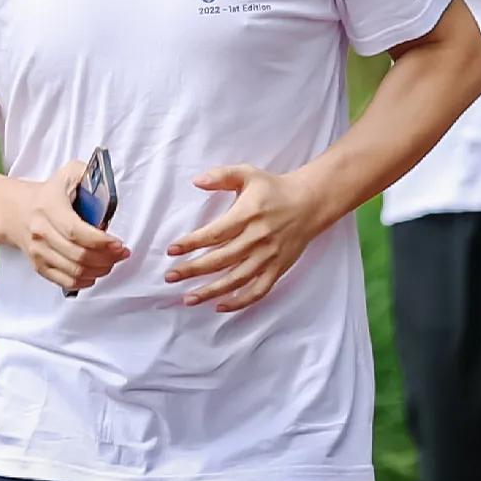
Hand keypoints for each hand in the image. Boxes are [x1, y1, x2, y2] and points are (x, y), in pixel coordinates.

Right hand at [5, 162, 126, 293]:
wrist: (16, 211)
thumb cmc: (49, 193)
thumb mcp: (69, 173)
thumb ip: (91, 174)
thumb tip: (109, 185)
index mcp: (48, 206)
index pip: (75, 231)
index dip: (100, 241)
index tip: (118, 243)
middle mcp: (40, 231)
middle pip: (77, 254)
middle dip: (106, 257)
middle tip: (121, 253)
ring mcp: (38, 251)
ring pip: (73, 271)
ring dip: (99, 269)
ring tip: (113, 261)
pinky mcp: (39, 265)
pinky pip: (64, 281)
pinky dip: (84, 281)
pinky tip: (96, 272)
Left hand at [166, 162, 333, 311]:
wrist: (310, 203)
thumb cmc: (274, 188)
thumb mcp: (248, 174)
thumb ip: (221, 176)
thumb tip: (196, 181)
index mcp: (248, 215)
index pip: (215, 233)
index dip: (191, 243)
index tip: (172, 250)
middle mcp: (258, 238)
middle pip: (221, 259)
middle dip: (193, 270)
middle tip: (170, 277)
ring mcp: (269, 256)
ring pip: (237, 279)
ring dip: (211, 291)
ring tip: (188, 298)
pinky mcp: (278, 268)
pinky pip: (258, 290)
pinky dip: (240, 302)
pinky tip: (220, 307)